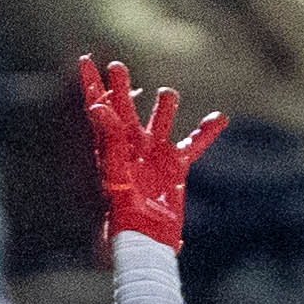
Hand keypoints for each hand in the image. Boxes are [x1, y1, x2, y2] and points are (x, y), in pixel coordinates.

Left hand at [77, 56, 226, 252]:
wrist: (146, 242)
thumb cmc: (124, 218)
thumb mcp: (113, 175)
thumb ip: (109, 140)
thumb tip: (97, 108)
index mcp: (111, 150)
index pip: (99, 112)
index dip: (91, 87)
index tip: (84, 62)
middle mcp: (131, 149)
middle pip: (125, 111)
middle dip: (121, 88)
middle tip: (116, 65)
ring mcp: (154, 157)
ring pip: (159, 123)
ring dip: (164, 106)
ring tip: (167, 94)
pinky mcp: (175, 168)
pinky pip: (192, 146)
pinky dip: (205, 132)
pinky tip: (219, 117)